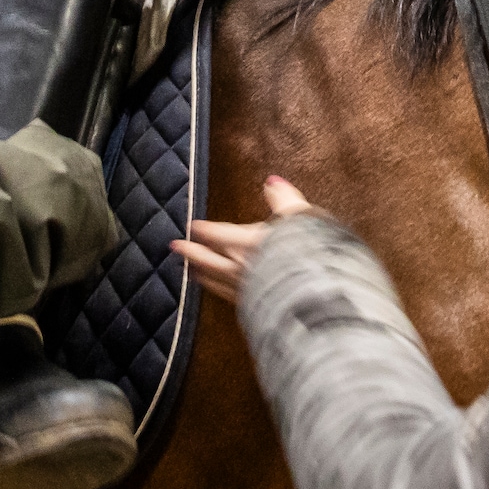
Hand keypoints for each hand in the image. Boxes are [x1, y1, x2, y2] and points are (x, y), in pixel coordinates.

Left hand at [173, 177, 314, 302]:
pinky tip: (216, 291)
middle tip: (174, 248)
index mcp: (248, 243)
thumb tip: (271, 181)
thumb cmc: (308, 253)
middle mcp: (241, 266)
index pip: (219, 234)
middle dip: (191, 253)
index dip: (204, 230)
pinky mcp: (252, 307)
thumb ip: (283, 199)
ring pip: (214, 280)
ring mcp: (244, 289)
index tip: (192, 226)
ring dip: (200, 274)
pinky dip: (217, 291)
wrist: (314, 296)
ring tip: (190, 271)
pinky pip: (227, 297)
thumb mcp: (299, 218)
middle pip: (209, 259)